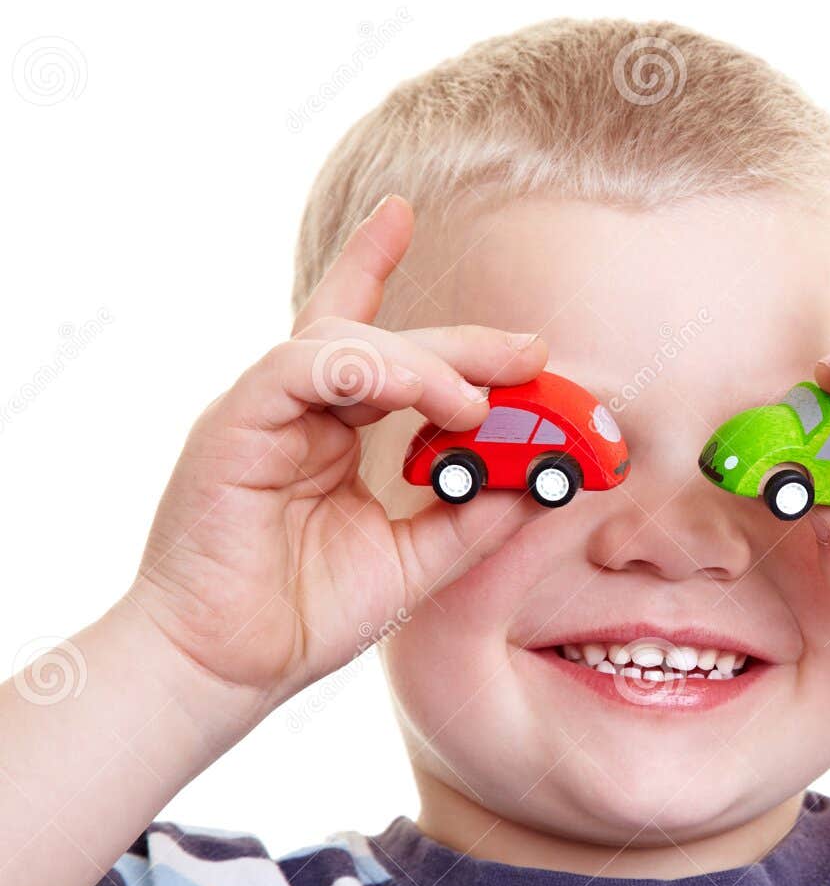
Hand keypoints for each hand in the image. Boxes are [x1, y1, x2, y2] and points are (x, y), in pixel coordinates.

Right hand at [126, 196, 544, 716]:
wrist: (227, 669)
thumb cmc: (304, 614)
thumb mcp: (417, 559)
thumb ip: (475, 515)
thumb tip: (545, 479)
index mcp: (328, 429)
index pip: (359, 335)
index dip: (371, 265)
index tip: (404, 216)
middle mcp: (295, 409)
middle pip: (380, 338)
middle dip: (462, 340)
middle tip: (532, 351)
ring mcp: (262, 412)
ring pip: (346, 341)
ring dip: (427, 363)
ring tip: (481, 402)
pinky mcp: (234, 425)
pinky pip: (300, 366)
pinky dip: (369, 370)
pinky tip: (429, 396)